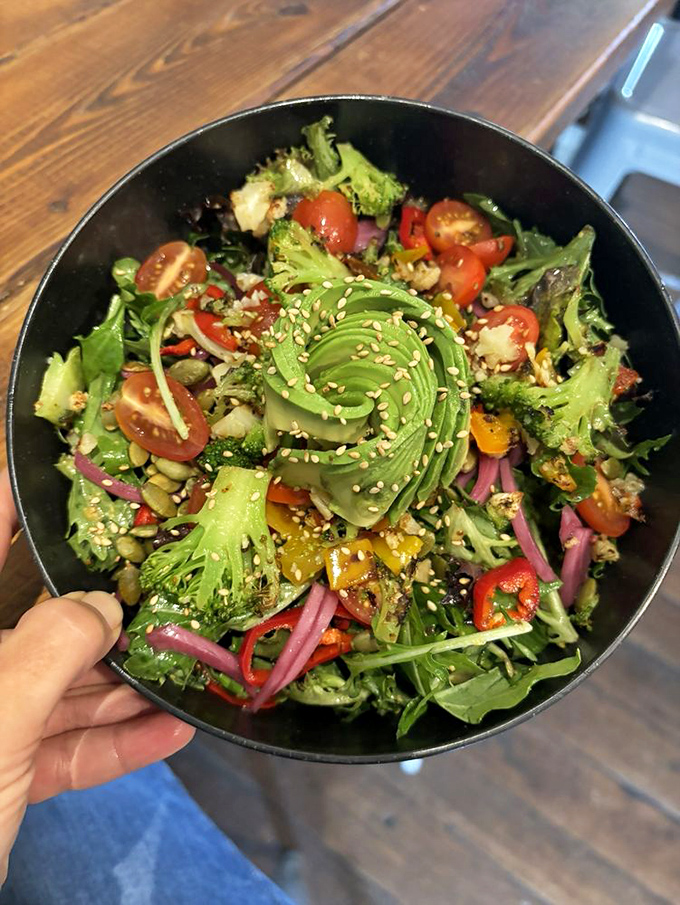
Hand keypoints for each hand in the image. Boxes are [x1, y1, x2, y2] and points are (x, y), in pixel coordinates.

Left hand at [0, 470, 194, 881]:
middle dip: (101, 609)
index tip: (53, 468)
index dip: (10, 502)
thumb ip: (52, 650)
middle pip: (35, 622)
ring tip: (185, 663)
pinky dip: (116, 743)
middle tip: (159, 581)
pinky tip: (171, 730)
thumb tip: (103, 607)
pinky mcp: (2, 777)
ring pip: (58, 687)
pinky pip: (65, 748)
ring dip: (123, 683)